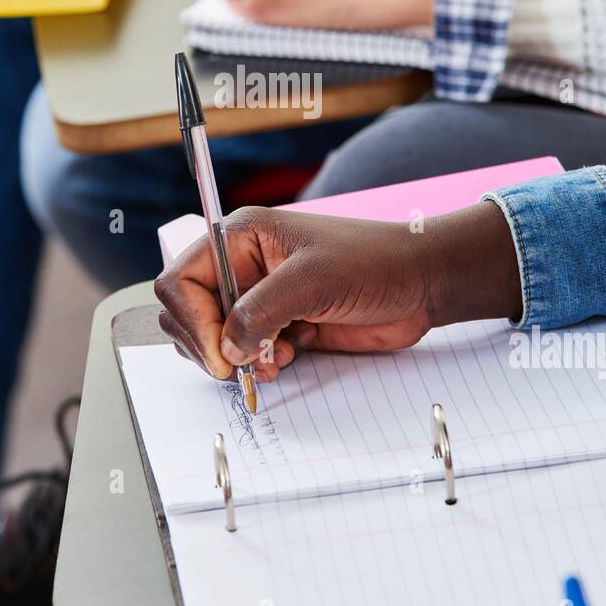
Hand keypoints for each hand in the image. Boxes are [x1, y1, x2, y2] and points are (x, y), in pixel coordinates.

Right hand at [155, 204, 522, 380]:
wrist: (423, 284)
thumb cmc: (376, 260)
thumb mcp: (313, 279)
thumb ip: (261, 312)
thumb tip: (227, 348)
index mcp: (240, 238)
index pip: (182, 280)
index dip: (191, 320)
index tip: (221, 352)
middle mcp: (244, 266)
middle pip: (189, 313)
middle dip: (210, 344)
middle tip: (240, 365)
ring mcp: (262, 298)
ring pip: (216, 339)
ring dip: (237, 359)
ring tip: (272, 361)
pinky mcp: (282, 325)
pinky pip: (249, 355)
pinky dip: (261, 367)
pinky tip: (290, 358)